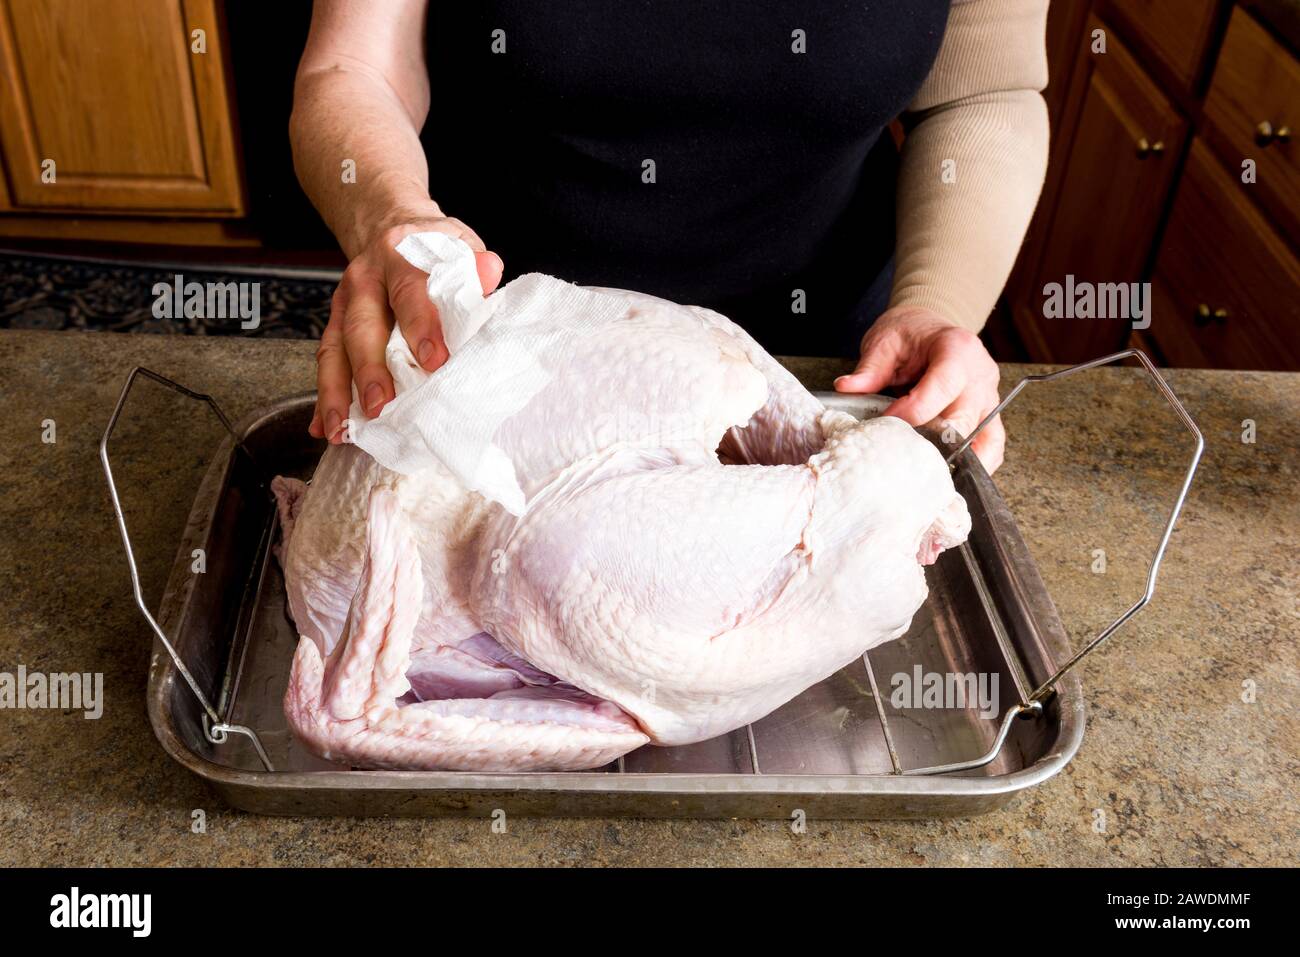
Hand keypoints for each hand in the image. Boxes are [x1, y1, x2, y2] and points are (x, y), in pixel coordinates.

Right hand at [310, 209, 503, 442]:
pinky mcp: (334, 326)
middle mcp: (364, 280)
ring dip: (337, 393)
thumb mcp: (455, 244)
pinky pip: (326, 364)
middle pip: (362, 326)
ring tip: (341, 430)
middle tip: (381, 406)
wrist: (390, 229)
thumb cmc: (430, 248)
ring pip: (334, 350)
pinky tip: (323, 427)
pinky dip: (324, 398)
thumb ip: (472, 263)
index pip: (410, 292)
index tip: (434, 361)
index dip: (421, 325)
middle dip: (370, 370)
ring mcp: (343, 304)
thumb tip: (489, 271)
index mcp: (398, 256)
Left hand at [833, 306, 1004, 471]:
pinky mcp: (989, 416)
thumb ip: (869, 368)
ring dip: (957, 461)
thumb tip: (847, 387)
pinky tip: (947, 473)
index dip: (913, 411)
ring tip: (926, 473)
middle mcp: (980, 376)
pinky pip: (991, 447)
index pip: (942, 388)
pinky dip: (973, 464)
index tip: (886, 421)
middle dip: (932, 443)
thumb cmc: (910, 334)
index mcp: (958, 350)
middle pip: (963, 422)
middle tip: (901, 454)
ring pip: (985, 441)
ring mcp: (989, 399)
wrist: (930, 329)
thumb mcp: (885, 341)